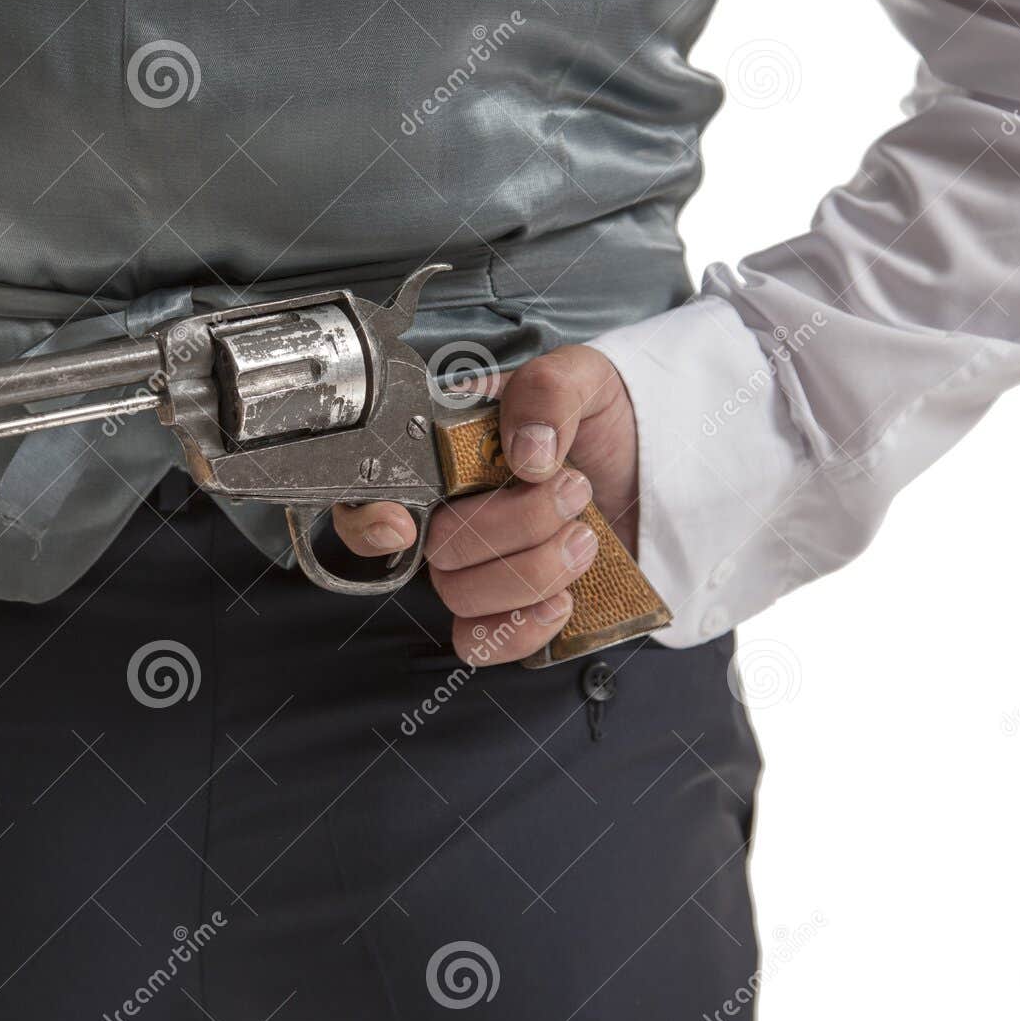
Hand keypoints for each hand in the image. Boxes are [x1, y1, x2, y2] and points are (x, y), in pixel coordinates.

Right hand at [333, 344, 638, 664]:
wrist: (654, 472)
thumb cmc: (604, 421)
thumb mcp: (584, 377)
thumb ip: (547, 392)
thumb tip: (526, 453)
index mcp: (443, 454)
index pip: (365, 497)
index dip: (366, 522)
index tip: (402, 523)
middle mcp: (448, 513)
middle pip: (437, 548)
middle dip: (514, 525)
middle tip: (573, 490)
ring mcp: (476, 567)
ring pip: (460, 596)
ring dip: (532, 570)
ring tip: (586, 537)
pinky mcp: (508, 611)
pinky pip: (481, 643)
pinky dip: (522, 630)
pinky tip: (564, 600)